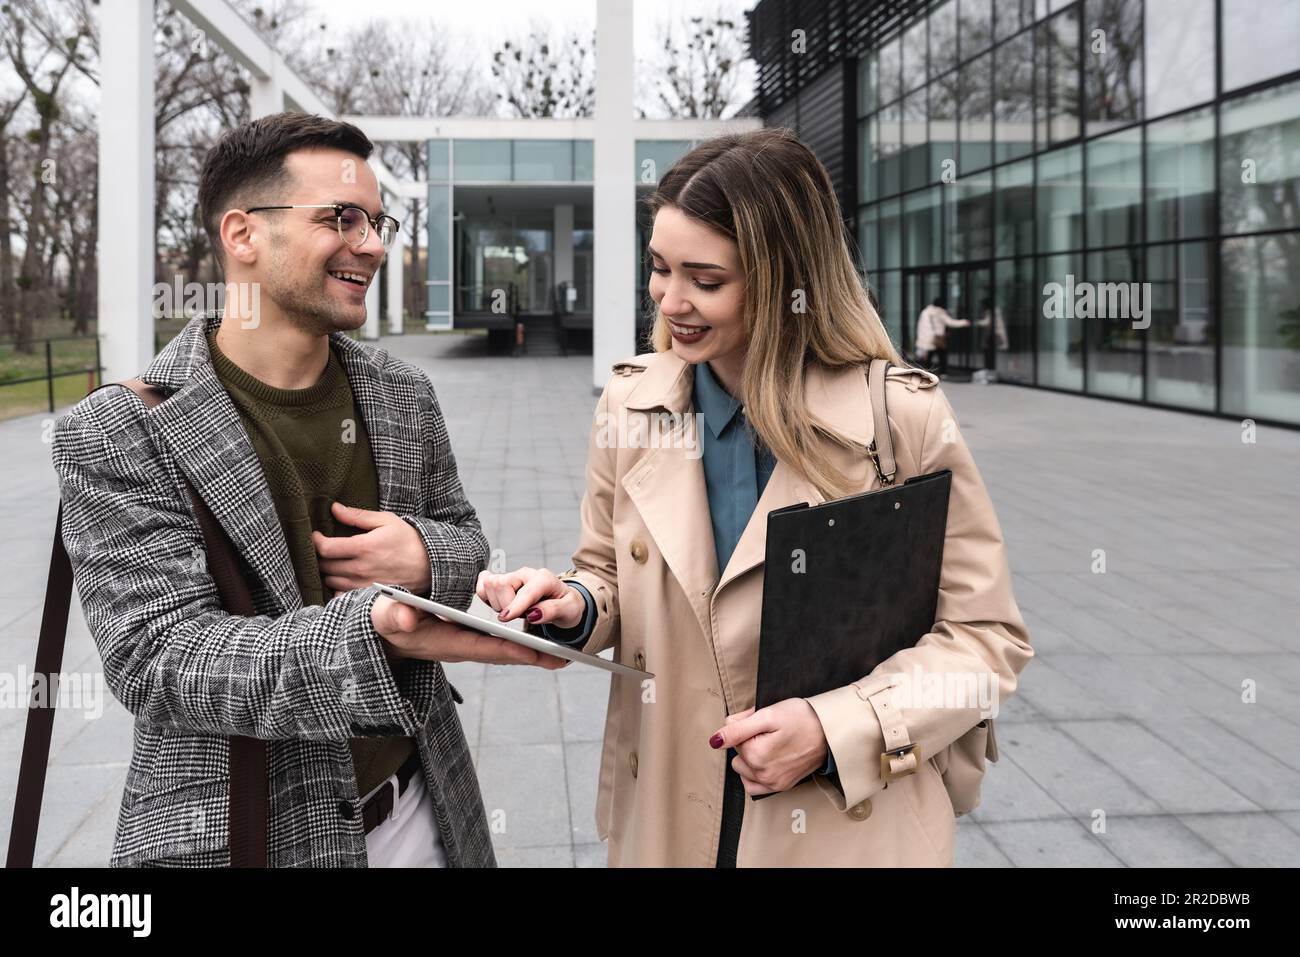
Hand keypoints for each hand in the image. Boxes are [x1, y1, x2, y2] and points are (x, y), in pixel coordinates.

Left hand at [313, 502, 430, 593]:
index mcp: (364, 547)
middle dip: (320, 556)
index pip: (326, 548)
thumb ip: (358, 516)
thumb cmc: (409, 540)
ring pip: (330, 580)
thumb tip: (334, 508)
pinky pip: (341, 594)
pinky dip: (337, 586)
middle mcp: (361, 568)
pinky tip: (342, 576)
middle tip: (325, 547)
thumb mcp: (386, 521)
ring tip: (334, 561)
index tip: (315, 536)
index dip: (315, 541)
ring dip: (327, 571)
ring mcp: (363, 585)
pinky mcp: (367, 596)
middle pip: (324, 566)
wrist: (430, 566)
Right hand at [370, 596, 567, 668]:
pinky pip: (498, 645)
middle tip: (564, 659)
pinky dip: (519, 646)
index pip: (485, 647)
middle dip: (532, 657)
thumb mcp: (386, 616)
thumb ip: (395, 616)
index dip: (511, 649)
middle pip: (502, 654)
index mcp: (446, 642)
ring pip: (503, 651)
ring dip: (530, 654)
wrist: (383, 635)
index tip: (537, 652)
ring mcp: (465, 646)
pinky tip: (538, 642)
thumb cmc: (385, 622)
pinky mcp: (466, 641)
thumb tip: (405, 620)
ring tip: (560, 655)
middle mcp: (461, 648)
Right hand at [476, 567, 585, 629]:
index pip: (526, 590)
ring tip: (514, 611)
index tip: (505, 617)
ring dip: (498, 603)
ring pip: (489, 584)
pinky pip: (482, 585)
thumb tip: (534, 614)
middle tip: (520, 616)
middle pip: (501, 584)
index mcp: (544, 578)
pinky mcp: (500, 580)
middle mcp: (525, 574)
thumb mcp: (569, 610)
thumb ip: (553, 610)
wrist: (562, 600)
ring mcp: (511, 576)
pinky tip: (501, 605)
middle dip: (505, 606)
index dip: (515, 604)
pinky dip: (486, 597)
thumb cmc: (567, 605)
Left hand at [709, 699, 828, 795]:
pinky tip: (766, 761)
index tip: (762, 721)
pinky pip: (754, 786)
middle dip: (747, 742)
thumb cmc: (801, 718)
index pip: (733, 739)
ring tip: (771, 744)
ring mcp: (773, 783)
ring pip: (743, 770)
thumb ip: (738, 728)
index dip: (745, 726)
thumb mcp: (767, 715)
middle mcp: (763, 774)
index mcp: (756, 755)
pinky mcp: (781, 787)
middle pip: (737, 755)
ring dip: (751, 758)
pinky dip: (754, 775)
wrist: (829, 731)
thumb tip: (715, 740)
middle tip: (769, 731)